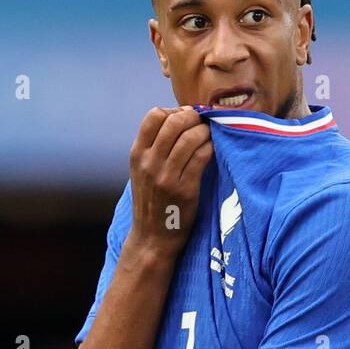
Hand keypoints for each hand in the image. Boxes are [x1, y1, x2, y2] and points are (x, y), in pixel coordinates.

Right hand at [127, 106, 212, 254]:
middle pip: (173, 122)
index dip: (173, 111)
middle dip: (193, 117)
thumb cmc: (152, 202)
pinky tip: (212, 150)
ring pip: (190, 137)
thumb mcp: (142, 171)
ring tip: (209, 136)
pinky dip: (210, 148)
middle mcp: (149, 163)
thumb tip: (180, 118)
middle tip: (202, 123)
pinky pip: (201, 157)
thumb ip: (154, 147)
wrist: (152, 238)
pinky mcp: (185, 189)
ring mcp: (166, 177)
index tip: (184, 118)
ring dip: (204, 132)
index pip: (153, 116)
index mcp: (137, 154)